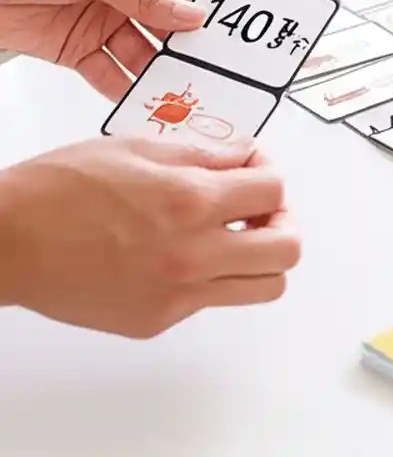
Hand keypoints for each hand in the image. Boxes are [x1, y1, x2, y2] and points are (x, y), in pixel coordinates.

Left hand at [0, 0, 205, 100]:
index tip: (214, 36)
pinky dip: (123, 88)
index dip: (194, 10)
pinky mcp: (77, 49)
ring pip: (139, 52)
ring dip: (154, 72)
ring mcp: (100, 20)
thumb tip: (190, 14)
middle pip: (163, 24)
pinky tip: (138, 99)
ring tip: (173, 91)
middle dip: (179, 47)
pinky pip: (108, 72)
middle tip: (201, 70)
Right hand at [0, 137, 298, 338]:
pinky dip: (211, 278)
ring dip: (261, 258)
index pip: (275, 191)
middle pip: (288, 249)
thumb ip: (204, 155)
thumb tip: (247, 158)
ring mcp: (178, 293)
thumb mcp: (136, 148)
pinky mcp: (159, 319)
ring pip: (266, 287)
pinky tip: (180, 256)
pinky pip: (213, 302)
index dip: (269, 176)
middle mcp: (193, 253)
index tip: (255, 172)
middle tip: (261, 211)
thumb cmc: (58, 189)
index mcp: (190, 201)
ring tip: (235, 238)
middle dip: (283, 222)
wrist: (5, 243)